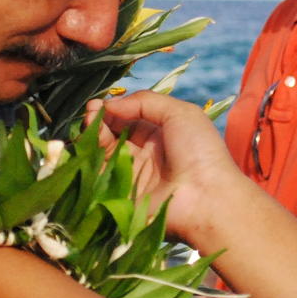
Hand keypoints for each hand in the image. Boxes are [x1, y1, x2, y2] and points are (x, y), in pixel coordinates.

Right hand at [98, 91, 244, 250]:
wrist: (207, 196)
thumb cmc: (200, 151)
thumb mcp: (180, 113)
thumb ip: (145, 101)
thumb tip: (110, 104)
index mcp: (160, 135)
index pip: (128, 119)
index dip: (113, 110)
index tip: (99, 103)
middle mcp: (144, 155)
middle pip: (113, 134)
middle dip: (100, 120)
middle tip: (91, 112)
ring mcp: (132, 175)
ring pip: (104, 152)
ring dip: (94, 135)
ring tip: (90, 121)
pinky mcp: (121, 195)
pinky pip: (100, 176)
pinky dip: (91, 158)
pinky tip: (89, 141)